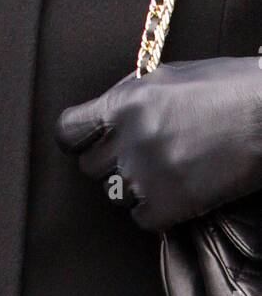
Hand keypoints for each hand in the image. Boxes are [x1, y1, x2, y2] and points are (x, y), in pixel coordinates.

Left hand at [54, 57, 261, 231]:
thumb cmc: (226, 88)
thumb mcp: (166, 77)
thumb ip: (130, 98)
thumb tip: (108, 116)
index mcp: (124, 101)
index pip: (68, 131)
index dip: (76, 139)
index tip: (86, 143)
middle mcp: (130, 137)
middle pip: (90, 167)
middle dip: (109, 163)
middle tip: (138, 157)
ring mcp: (149, 172)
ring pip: (115, 194)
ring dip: (134, 187)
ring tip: (164, 171)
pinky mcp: (171, 203)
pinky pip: (142, 218)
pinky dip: (155, 211)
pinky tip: (176, 192)